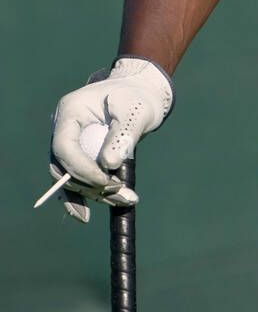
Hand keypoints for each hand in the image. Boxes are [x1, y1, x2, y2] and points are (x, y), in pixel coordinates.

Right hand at [48, 57, 173, 222]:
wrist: (140, 95)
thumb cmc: (138, 99)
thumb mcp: (135, 112)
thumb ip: (122, 136)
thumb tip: (108, 164)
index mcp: (71, 110)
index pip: (65, 147)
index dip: (82, 169)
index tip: (107, 182)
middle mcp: (63, 128)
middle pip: (64, 166)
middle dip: (89, 185)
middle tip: (121, 195)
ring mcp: (68, 142)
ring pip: (69, 177)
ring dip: (92, 194)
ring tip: (125, 200)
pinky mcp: (77, 155)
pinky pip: (73, 179)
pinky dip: (81, 195)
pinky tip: (84, 215)